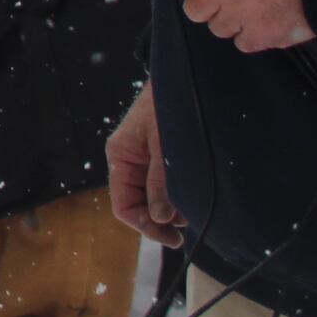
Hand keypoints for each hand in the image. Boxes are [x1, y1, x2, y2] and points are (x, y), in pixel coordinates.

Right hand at [106, 83, 183, 246]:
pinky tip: (194, 193)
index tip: (174, 238)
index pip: (124, 205)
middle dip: (161, 218)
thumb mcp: (165, 147)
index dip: (146, 226)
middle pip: (138, 204)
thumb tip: (161, 219)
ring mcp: (145, 159)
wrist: (185, 77)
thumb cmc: (170, 106)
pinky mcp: (161, 156)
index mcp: (121, 157)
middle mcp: (130, 161)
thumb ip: (160, 183)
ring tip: (195, 207)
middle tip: (189, 225)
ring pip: (153, 197)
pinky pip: (164, 185)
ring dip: (173, 207)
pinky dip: (179, 194)